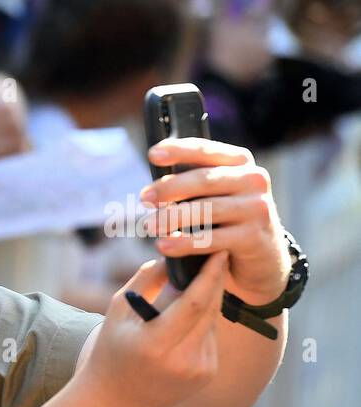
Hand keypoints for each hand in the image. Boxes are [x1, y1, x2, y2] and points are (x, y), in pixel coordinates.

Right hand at [79, 252, 228, 406]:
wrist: (114, 401)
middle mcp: (182, 359)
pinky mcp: (207, 374)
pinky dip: (202, 323)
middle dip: (213, 281)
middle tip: (212, 256)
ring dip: (206, 301)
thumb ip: (146, 280)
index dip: (209, 275)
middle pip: (210, 308)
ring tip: (192, 289)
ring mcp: (199, 370)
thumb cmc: (110, 351)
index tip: (218, 251)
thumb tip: (176, 256)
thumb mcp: (117, 312)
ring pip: (213, 321)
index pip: (194, 303)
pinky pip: (211, 337)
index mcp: (155, 344)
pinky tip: (186, 321)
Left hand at [139, 139, 291, 305]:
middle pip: (204, 180)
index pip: (206, 150)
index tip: (152, 154)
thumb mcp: (214, 195)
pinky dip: (184, 243)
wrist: (262, 256)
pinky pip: (212, 239)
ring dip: (173, 218)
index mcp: (240, 162)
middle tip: (144, 199)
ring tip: (148, 226)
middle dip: (170, 188)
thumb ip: (191, 185)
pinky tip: (164, 246)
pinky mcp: (253, 236)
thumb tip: (152, 189)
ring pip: (207, 209)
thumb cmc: (226, 220)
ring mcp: (257, 207)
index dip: (179, 150)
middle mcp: (253, 180)